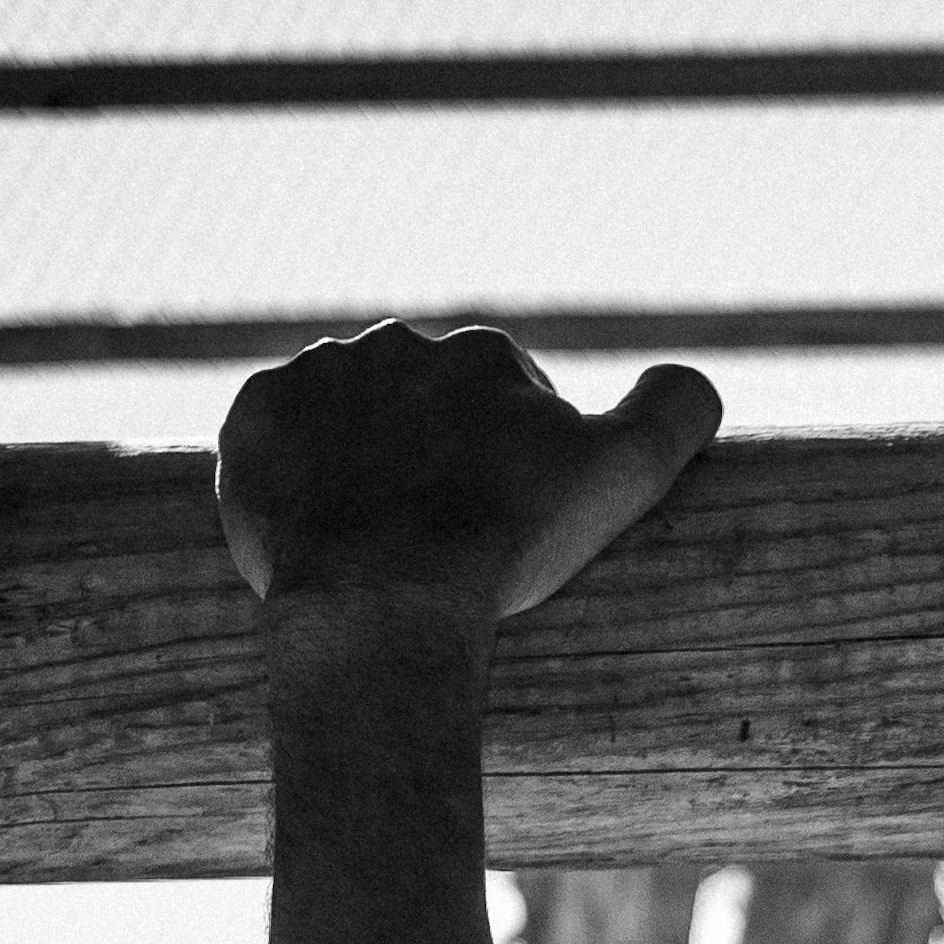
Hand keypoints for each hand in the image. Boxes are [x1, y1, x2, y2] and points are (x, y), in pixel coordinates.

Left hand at [217, 322, 723, 618]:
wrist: (379, 599)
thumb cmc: (502, 543)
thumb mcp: (621, 476)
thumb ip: (675, 414)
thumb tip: (693, 383)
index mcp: (480, 353)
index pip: (502, 398)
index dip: (509, 462)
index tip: (502, 520)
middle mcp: (391, 344)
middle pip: (418, 403)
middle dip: (429, 454)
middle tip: (438, 537)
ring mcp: (313, 380)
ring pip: (344, 417)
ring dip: (359, 460)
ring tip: (375, 539)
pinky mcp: (250, 422)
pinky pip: (271, 436)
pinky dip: (291, 472)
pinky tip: (317, 528)